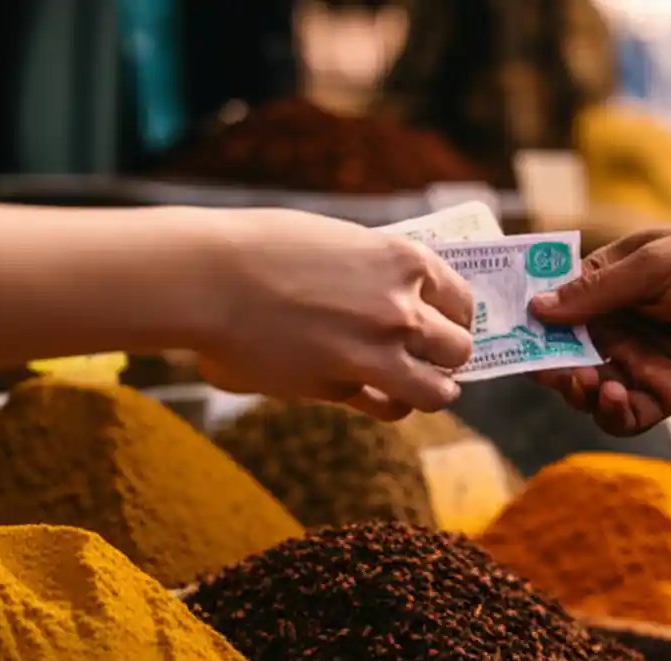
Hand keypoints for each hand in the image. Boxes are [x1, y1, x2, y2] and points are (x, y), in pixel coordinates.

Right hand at [197, 209, 472, 419]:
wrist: (210, 278)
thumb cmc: (261, 249)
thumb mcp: (335, 242)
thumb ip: (372, 273)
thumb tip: (395, 295)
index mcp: (403, 260)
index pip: (461, 296)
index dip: (458, 313)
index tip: (450, 321)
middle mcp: (403, 308)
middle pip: (459, 346)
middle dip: (450, 353)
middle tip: (438, 356)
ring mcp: (378, 353)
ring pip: (438, 390)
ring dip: (434, 390)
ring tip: (425, 388)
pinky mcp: (343, 387)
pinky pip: (389, 407)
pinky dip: (390, 406)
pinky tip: (381, 400)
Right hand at [530, 221, 670, 435]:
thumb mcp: (653, 265)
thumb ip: (597, 291)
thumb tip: (536, 307)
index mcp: (610, 285)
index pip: (557, 309)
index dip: (532, 325)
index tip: (510, 338)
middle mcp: (620, 326)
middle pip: (568, 356)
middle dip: (553, 367)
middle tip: (551, 371)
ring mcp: (643, 361)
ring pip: (593, 390)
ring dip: (582, 392)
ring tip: (591, 383)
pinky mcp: (670, 393)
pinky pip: (629, 414)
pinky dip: (613, 414)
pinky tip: (615, 398)